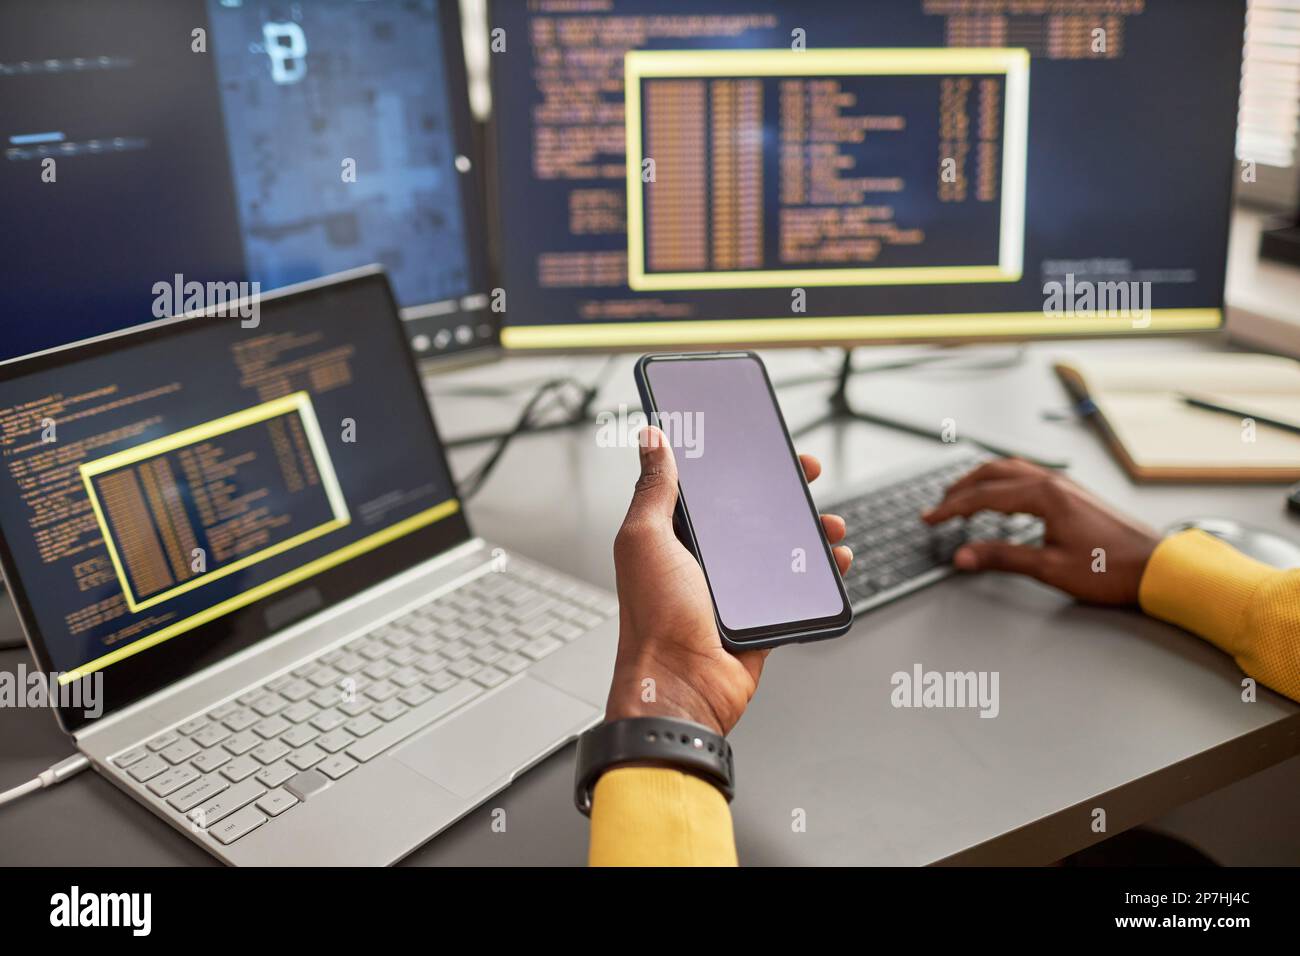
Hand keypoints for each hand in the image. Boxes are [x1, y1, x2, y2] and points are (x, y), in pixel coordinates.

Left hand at [607, 427, 851, 735]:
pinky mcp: (760, 617)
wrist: (681, 687)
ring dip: (811, 532)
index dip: (735, 465)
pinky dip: (822, 574)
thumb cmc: (654, 620)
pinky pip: (798, 588)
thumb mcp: (645, 539)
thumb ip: (652, 489)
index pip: (710, 489)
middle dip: (784, 492)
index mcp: (673, 536)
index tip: (761, 445)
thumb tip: (652, 440)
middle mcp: (704, 560)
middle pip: (752, 514)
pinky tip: (836, 562)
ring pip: (781, 549)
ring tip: (830, 524)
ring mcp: (735, 590)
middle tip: (807, 475)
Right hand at [922, 457, 1159, 604]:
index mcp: (1043, 496)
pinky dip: (1003, 481)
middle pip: (993, 473)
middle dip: (960, 488)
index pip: (982, 496)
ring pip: (1011, 469)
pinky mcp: (1073, 494)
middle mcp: (1053, 483)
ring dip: (981, 480)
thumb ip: (1001, 558)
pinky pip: (1028, 475)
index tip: (930, 519)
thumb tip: (963, 555)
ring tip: (962, 496)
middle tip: (938, 507)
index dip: (951, 508)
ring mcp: (1065, 485)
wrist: (1156, 567)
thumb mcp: (1049, 568)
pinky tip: (1002, 497)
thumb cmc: (1111, 569)